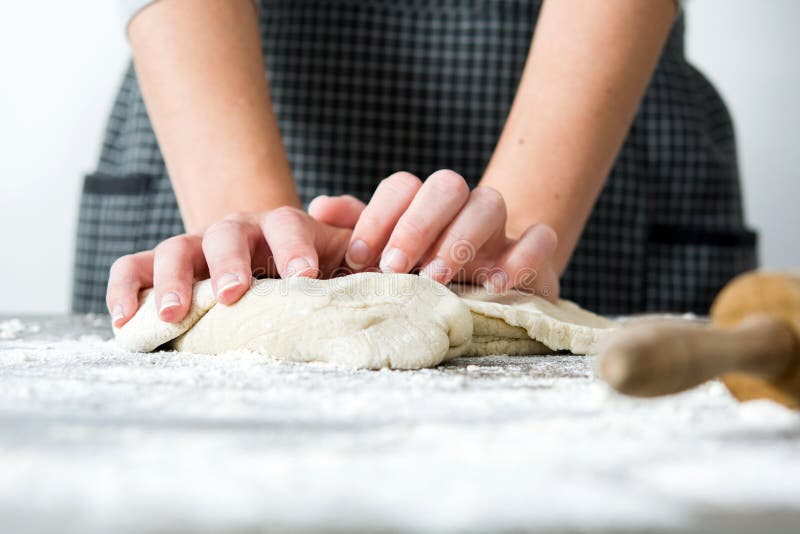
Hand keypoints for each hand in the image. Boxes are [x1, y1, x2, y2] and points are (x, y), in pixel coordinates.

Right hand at [106, 207, 351, 326]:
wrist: (264, 255)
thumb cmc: (308, 268)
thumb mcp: (341, 260)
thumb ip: (363, 259)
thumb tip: (387, 266)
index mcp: (284, 228)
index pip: (288, 225)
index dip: (294, 246)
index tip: (303, 274)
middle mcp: (237, 231)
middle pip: (227, 233)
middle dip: (229, 262)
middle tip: (233, 294)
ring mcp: (196, 245)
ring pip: (176, 248)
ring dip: (172, 280)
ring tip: (172, 315)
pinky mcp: (161, 265)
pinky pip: (133, 267)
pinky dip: (125, 288)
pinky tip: (126, 320)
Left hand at [308, 169, 559, 299]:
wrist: (486, 300)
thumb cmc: (424, 278)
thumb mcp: (385, 257)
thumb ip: (356, 230)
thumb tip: (320, 207)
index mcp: (422, 206)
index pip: (402, 185)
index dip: (379, 216)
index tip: (358, 258)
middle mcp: (461, 208)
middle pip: (446, 184)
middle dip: (417, 223)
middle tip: (394, 267)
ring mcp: (500, 229)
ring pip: (490, 202)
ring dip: (459, 238)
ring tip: (435, 279)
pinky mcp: (534, 255)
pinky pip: (540, 238)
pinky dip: (520, 256)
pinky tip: (493, 284)